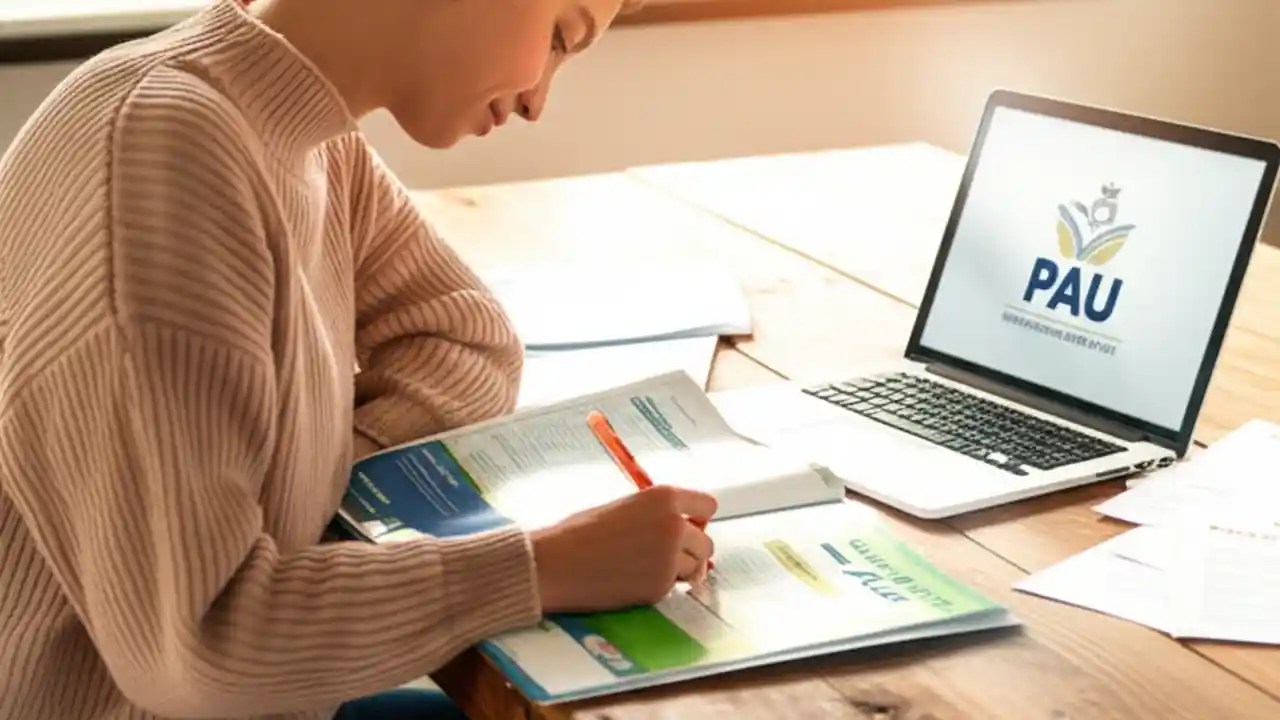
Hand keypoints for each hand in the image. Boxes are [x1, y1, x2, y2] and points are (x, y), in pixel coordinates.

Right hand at [530, 485, 716, 612]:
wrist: (556, 563)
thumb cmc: (580, 531)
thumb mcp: (625, 507)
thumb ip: (657, 515)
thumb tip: (683, 528)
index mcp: (665, 498)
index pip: (707, 506)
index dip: (696, 519)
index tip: (687, 527)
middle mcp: (674, 526)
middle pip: (706, 542)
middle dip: (689, 550)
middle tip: (661, 554)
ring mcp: (670, 558)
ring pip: (695, 568)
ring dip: (679, 570)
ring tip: (645, 567)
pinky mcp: (660, 587)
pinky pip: (673, 587)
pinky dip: (659, 586)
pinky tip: (632, 580)